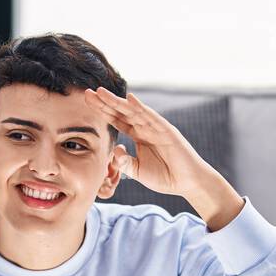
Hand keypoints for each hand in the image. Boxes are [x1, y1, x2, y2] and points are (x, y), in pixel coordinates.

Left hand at [84, 87, 243, 229]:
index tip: (87, 103)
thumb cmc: (165, 177)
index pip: (117, 120)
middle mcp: (145, 128)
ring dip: (117, 101)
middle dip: (104, 102)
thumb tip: (114, 151)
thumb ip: (124, 163)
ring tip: (101, 92)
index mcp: (138, 136)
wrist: (187, 182)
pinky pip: (151, 117)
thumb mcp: (137, 172)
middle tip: (87, 93)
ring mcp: (156, 127)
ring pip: (133, 111)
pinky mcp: (167, 131)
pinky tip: (130, 99)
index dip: (102, 112)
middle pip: (121, 112)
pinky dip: (141, 108)